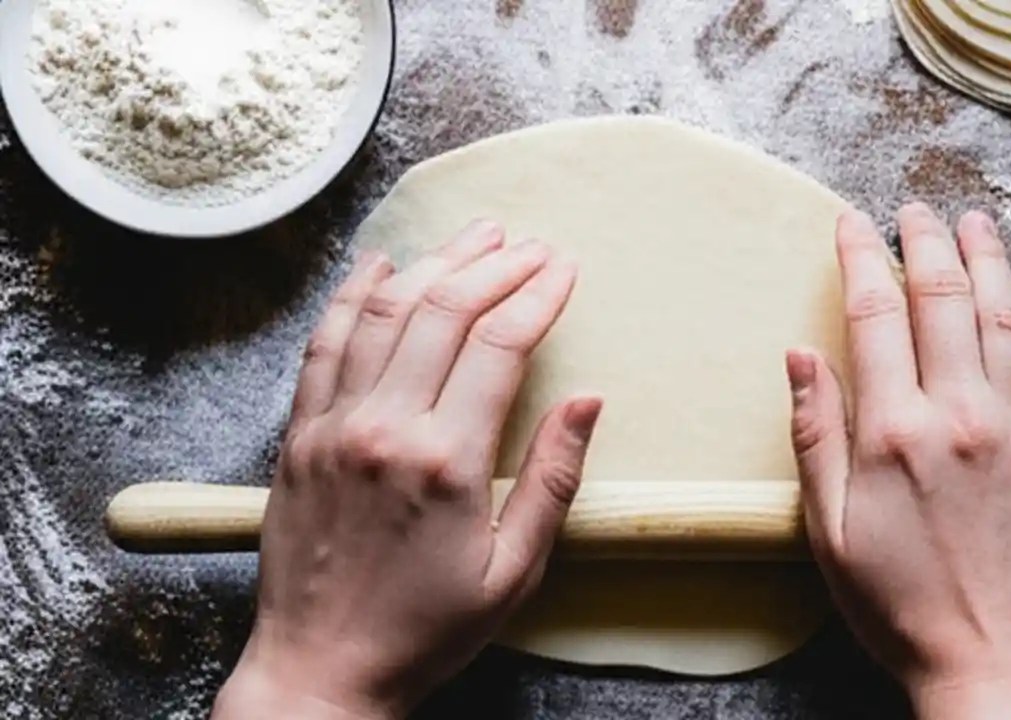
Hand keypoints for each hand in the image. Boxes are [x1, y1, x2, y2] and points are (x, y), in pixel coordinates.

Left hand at [213, 222, 600, 718]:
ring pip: (387, 312)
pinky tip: (381, 264)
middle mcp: (386, 427)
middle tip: (531, 243)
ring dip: (435, 264)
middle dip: (496, 265)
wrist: (320, 670)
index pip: (500, 345)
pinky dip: (353, 295)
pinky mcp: (299, 436)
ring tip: (476, 235)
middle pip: (445, 311)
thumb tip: (590, 403)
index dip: (539, 297)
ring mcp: (334, 425)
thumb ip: (553, 480)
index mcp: (447, 461)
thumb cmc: (426, 631)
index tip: (565, 269)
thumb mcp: (513, 572)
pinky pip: (325, 343)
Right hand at [787, 204, 1010, 718]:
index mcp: (891, 432)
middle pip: (941, 299)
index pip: (872, 316)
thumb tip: (799, 356)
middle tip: (914, 208)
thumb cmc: (898, 606)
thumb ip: (814, 435)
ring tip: (976, 222)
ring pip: (1006, 318)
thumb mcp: (828, 531)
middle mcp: (958, 415)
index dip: (859, 258)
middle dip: (924, 242)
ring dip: (990, 260)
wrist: (992, 663)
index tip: (851, 224)